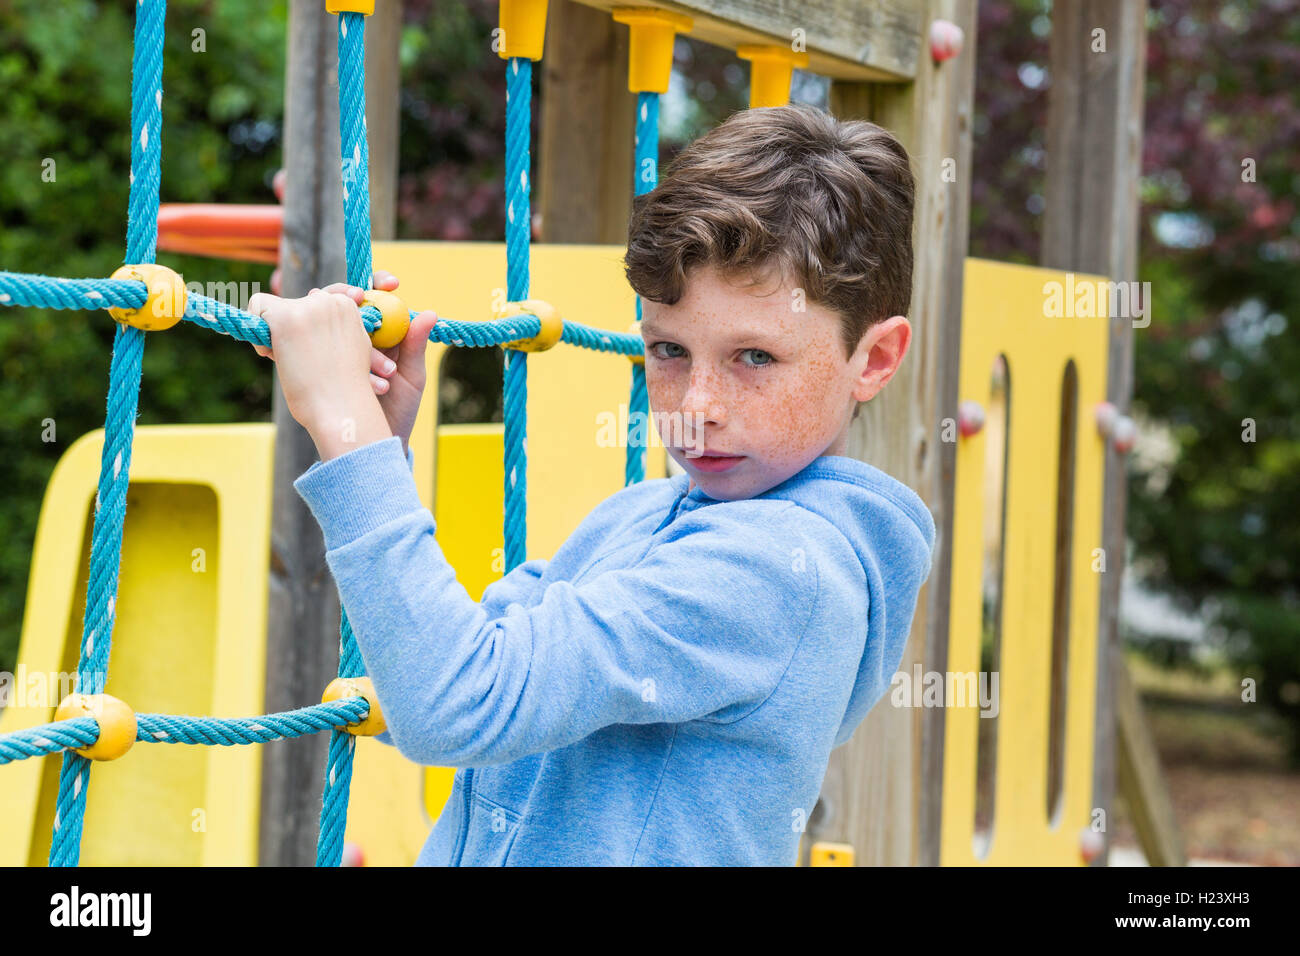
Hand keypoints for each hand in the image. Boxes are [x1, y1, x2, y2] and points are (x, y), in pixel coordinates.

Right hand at [250, 270, 437, 457]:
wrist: (371, 441)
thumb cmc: (397, 411)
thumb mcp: (410, 379)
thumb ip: (415, 346)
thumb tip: (429, 312)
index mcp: (382, 334)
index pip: (376, 298)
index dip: (379, 284)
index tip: (390, 284)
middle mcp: (355, 334)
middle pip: (343, 300)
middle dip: (346, 293)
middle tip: (358, 298)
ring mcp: (331, 345)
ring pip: (322, 316)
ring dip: (329, 319)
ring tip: (337, 342)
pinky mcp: (311, 359)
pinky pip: (304, 340)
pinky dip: (305, 339)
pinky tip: (320, 347)